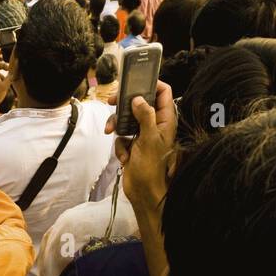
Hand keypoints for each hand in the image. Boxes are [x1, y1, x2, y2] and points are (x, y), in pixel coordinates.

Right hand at [107, 79, 175, 210]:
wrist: (143, 193)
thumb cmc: (151, 167)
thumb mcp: (149, 138)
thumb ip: (145, 115)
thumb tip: (137, 98)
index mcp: (165, 119)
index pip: (162, 92)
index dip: (151, 83)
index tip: (135, 82)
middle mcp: (155, 124)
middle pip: (140, 102)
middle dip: (124, 104)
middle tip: (111, 101)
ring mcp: (143, 135)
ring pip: (127, 119)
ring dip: (117, 125)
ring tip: (110, 132)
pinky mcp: (132, 145)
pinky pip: (122, 137)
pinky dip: (120, 145)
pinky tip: (124, 157)